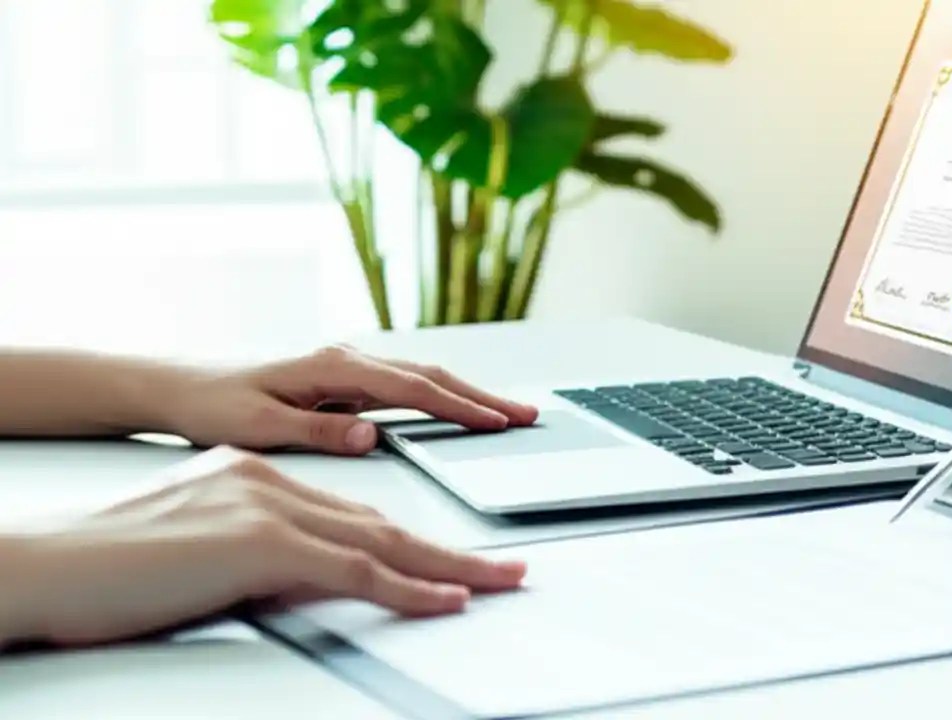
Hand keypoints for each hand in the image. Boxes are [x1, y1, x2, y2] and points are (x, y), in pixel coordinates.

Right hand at [0, 448, 525, 646]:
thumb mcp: (204, 552)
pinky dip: (408, 588)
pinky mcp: (259, 540)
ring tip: (502, 582)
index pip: (357, 511)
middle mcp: (271, 481)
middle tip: (507, 568)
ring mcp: (267, 505)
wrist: (47, 564)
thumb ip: (262, 552)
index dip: (413, 540)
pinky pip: (354, 567)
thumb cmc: (111, 566)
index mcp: (259, 477)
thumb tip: (312, 573)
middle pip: (384, 519)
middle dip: (452, 549)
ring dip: (451, 567)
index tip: (455, 561)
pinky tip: (446, 601)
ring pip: (382, 538)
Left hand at [162, 345, 537, 454]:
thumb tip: (371, 434)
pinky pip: (404, 384)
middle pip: (431, 375)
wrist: (177, 387)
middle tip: (527, 413)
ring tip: (506, 412)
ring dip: (466, 393)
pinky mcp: (342, 379)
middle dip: (483, 395)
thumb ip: (317, 430)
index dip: (461, 408)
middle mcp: (346, 359)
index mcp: (332, 367)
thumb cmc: (211, 405)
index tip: (500, 422)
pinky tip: (455, 407)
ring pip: (422, 376)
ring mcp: (346, 367)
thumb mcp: (258, 427)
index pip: (413, 389)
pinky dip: (440, 395)